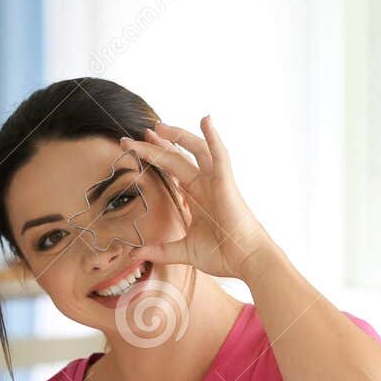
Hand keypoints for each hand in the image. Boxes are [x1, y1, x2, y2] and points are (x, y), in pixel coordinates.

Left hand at [122, 117, 277, 281]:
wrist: (245, 261)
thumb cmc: (223, 255)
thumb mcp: (184, 251)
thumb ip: (161, 250)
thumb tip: (136, 254)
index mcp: (196, 198)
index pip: (171, 172)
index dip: (154, 158)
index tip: (134, 149)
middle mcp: (205, 185)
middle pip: (177, 158)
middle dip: (157, 145)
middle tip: (136, 135)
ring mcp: (216, 182)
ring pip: (195, 150)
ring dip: (178, 136)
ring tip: (158, 126)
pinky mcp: (226, 183)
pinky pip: (219, 155)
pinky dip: (213, 137)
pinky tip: (205, 120)